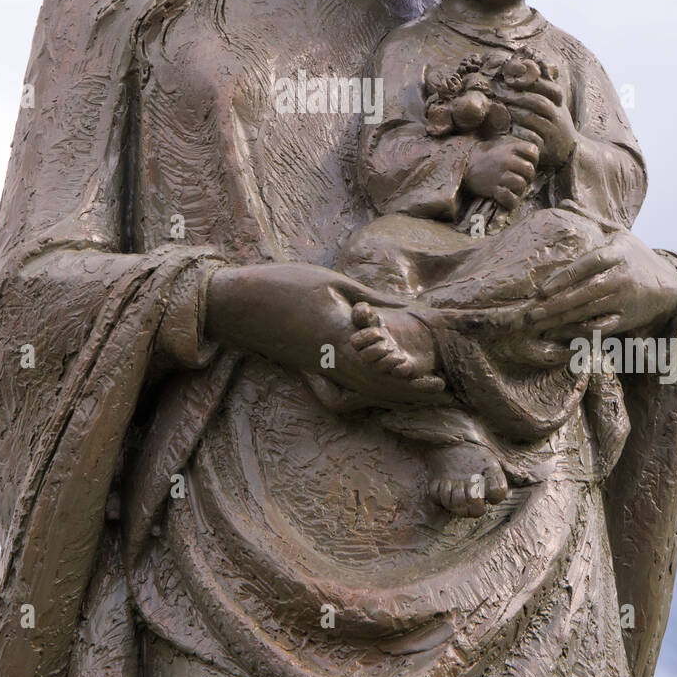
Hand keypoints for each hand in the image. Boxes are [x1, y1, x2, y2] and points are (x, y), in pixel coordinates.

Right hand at [205, 263, 446, 403]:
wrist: (237, 303)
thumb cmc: (284, 283)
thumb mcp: (333, 281)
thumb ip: (372, 298)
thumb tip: (408, 308)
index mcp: (340, 334)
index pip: (386, 365)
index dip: (414, 377)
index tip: (438, 380)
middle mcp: (331, 358)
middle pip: (379, 386)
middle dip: (410, 393)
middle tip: (439, 394)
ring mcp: (318, 366)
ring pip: (361, 391)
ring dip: (392, 395)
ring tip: (417, 392)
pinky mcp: (309, 367)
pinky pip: (343, 388)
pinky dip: (366, 391)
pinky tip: (379, 386)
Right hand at [464, 136, 538, 209]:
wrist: (464, 165)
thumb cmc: (487, 156)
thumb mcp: (502, 145)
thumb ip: (518, 148)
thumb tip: (538, 155)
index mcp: (509, 148)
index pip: (533, 152)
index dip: (533, 159)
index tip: (525, 163)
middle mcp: (505, 160)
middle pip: (529, 170)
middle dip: (527, 177)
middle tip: (519, 178)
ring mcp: (498, 175)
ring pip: (521, 185)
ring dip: (519, 189)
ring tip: (512, 188)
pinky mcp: (492, 189)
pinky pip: (510, 198)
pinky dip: (511, 201)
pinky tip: (506, 197)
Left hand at [493, 76, 576, 168]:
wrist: (568, 150)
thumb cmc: (555, 121)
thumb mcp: (555, 102)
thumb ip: (544, 85)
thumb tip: (530, 63)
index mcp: (559, 103)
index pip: (549, 88)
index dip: (531, 82)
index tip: (511, 78)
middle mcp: (557, 116)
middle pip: (539, 102)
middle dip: (517, 96)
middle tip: (498, 92)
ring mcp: (552, 132)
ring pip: (533, 119)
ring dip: (514, 111)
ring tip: (499, 106)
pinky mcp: (545, 148)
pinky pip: (531, 138)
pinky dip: (518, 131)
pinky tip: (506, 127)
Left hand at [524, 232, 676, 340]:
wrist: (670, 284)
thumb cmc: (636, 256)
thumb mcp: (619, 234)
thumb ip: (591, 219)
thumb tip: (564, 202)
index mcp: (617, 254)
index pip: (588, 265)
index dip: (565, 277)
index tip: (542, 289)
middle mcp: (620, 278)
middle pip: (584, 293)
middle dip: (555, 304)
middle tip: (531, 312)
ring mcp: (624, 300)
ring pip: (589, 312)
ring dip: (561, 320)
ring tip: (539, 324)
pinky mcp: (626, 319)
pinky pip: (601, 328)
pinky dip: (581, 331)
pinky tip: (561, 333)